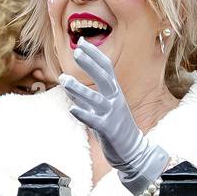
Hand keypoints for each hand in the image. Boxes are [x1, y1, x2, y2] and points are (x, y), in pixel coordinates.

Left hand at [57, 38, 168, 194]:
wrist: (132, 152)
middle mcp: (116, 100)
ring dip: (80, 89)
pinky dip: (84, 114)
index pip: (107, 68)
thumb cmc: (115, 128)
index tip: (83, 43)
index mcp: (115, 92)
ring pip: (96, 99)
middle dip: (91, 64)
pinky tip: (72, 109)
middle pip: (104, 78)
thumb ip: (86, 97)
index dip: (95, 55)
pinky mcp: (109, 130)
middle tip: (77, 52)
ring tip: (64, 80)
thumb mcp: (101, 109)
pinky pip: (95, 121)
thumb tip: (69, 85)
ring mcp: (113, 115)